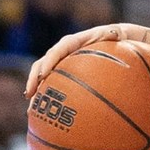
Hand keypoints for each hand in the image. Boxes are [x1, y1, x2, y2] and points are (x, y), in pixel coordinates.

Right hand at [25, 23, 143, 99]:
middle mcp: (65, 52)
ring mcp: (63, 63)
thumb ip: (114, 34)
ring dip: (36, 91)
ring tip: (31, 110)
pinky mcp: (65, 74)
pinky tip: (44, 116)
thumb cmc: (118, 38)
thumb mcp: (117, 35)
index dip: (49, 61)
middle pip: (44, 64)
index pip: (59, 49)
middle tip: (30, 94)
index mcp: (75, 41)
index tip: (43, 75)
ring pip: (44, 76)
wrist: (118, 40)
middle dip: (34, 79)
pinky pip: (52, 85)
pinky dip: (46, 98)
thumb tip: (114, 34)